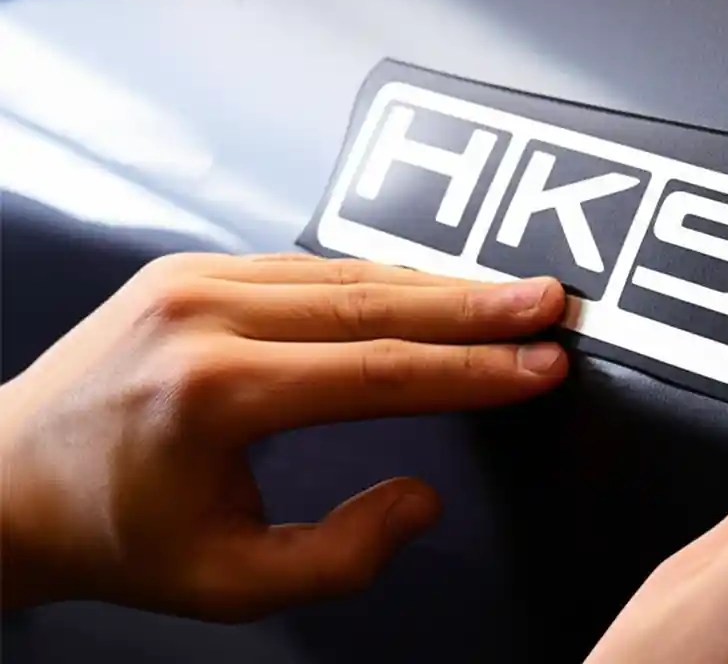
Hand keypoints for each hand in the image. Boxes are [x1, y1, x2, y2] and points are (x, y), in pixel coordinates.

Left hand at [0, 252, 567, 620]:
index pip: (377, 372)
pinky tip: (432, 287)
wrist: (8, 481)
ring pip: (348, 273)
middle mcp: (202, 316)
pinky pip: (311, 266)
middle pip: (374, 302)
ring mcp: (195, 280)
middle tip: (550, 305)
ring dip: (438, 284)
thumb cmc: (114, 534)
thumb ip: (340, 555)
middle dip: (476, 306)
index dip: (472, 371)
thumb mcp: (229, 584)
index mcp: (212, 392)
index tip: (538, 366)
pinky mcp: (195, 270)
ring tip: (509, 293)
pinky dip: (383, 278)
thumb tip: (420, 497)